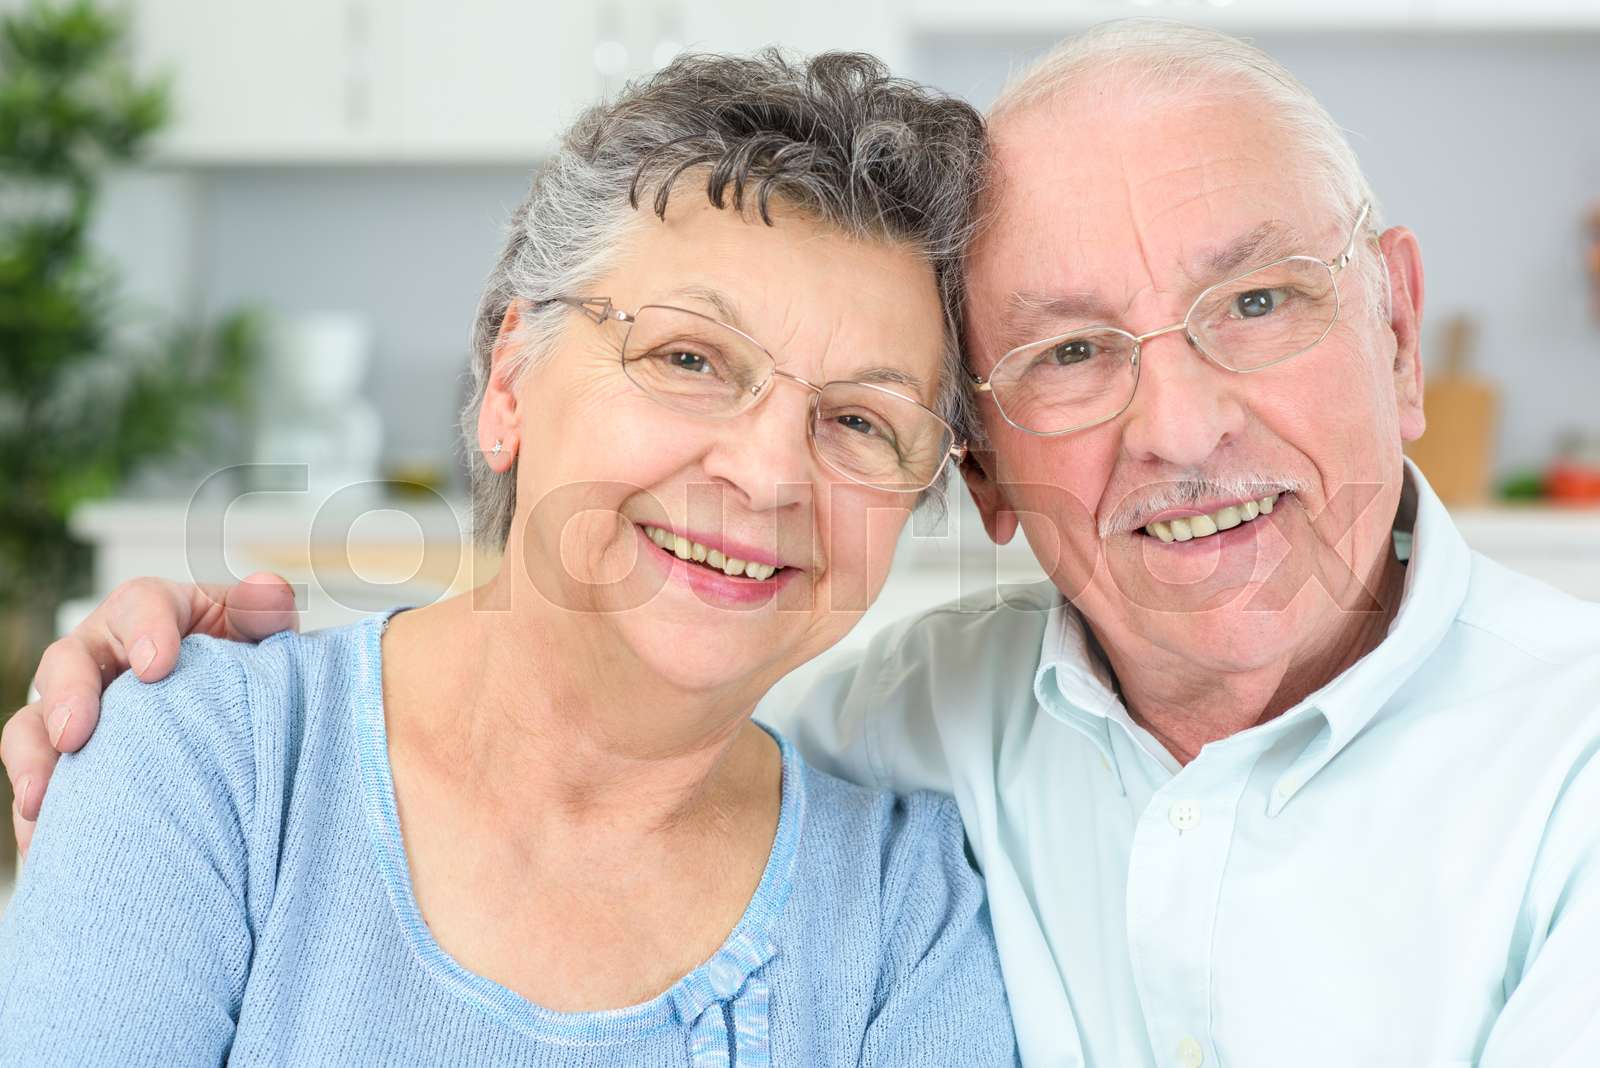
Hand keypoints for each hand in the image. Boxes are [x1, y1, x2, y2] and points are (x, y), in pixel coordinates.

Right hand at [3, 573, 296, 856]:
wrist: (238, 713)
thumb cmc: (245, 660)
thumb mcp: (260, 633)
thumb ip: (264, 614)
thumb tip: (270, 591)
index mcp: (152, 613)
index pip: (139, 604)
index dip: (145, 630)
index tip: (157, 666)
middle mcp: (102, 654)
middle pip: (67, 662)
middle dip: (69, 697)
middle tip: (77, 735)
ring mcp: (78, 707)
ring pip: (33, 725)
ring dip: (32, 761)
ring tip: (40, 802)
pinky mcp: (66, 759)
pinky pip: (39, 784)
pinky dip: (36, 816)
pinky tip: (42, 845)